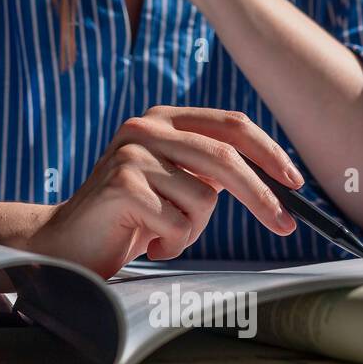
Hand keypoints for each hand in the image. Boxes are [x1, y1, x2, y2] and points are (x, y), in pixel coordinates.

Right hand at [28, 105, 303, 277]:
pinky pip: (176, 222)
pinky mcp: (121, 184)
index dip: (269, 152)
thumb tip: (274, 179)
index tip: (295, 182)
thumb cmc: (130, 221)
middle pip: (225, 159)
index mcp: (165, 119)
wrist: (67, 244)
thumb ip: (210, 172)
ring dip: (191, 231)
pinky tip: (145, 242)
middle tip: (285, 226)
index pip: (230, 126)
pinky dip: (170, 244)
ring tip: (161, 236)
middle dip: (260, 197)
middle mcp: (147, 127)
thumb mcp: (177, 187)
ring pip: (202, 200)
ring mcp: (132, 152)